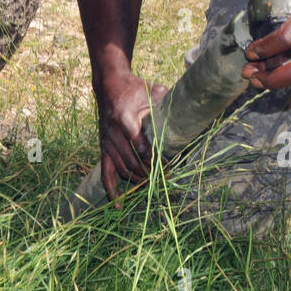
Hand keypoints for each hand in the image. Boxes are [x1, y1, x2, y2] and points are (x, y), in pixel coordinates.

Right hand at [96, 72, 167, 200]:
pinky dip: (111, 189)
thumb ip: (166, 101)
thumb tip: (187, 111)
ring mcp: (107, 143)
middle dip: (149, 174)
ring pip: (122, 169)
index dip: (155, 160)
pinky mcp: (103, 148)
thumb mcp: (151, 90)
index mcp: (125, 120)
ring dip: (138, 180)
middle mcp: (113, 134)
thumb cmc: (134, 88)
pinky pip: (105, 172)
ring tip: (153, 186)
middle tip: (166, 179)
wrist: (109, 86)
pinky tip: (119, 203)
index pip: (140, 147)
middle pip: (132, 162)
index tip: (169, 167)